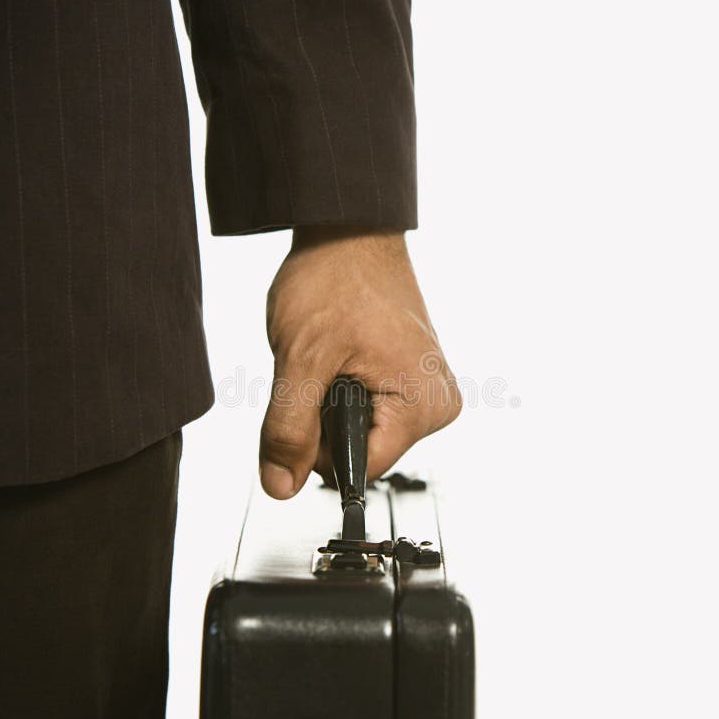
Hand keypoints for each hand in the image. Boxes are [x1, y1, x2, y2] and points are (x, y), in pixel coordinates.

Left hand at [259, 225, 460, 498]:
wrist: (350, 233)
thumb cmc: (336, 279)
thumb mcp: (302, 358)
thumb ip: (289, 428)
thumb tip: (281, 486)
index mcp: (423, 406)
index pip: (361, 468)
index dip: (318, 451)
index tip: (303, 409)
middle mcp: (437, 404)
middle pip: (363, 452)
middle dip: (325, 422)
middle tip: (321, 368)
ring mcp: (429, 391)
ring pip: (362, 432)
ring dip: (333, 405)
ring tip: (335, 356)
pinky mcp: (415, 380)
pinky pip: (371, 410)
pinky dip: (345, 393)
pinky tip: (345, 357)